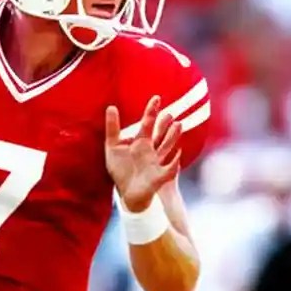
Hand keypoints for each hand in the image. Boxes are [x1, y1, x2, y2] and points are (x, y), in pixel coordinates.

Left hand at [105, 96, 181, 211]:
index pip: (147, 123)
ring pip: (167, 148)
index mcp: (141, 142)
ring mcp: (156, 163)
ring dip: (172, 138)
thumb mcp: (113, 147)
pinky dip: (174, 163)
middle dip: (165, 125)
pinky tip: (178, 154)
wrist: (127, 193)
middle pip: (160, 135)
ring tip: (179, 125)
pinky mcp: (158, 178)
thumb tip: (112, 106)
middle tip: (170, 113)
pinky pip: (169, 170)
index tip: (156, 97)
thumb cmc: (122, 170)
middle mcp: (151, 151)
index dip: (151, 111)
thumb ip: (112, 128)